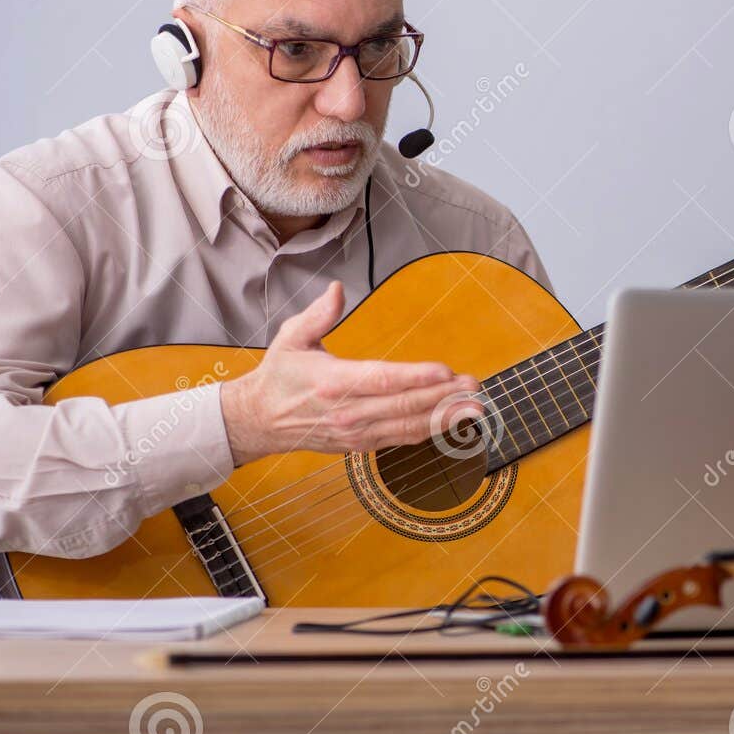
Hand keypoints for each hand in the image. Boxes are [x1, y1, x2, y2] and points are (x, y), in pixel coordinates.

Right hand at [220, 281, 482, 465]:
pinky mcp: (359, 444)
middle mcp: (346, 412)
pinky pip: (400, 439)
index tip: (446, 371)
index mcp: (331, 382)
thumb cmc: (279, 376)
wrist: (258, 421)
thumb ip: (318, 314)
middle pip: (403, 406)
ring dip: (444, 418)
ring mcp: (355, 432)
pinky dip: (428, 431)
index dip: (416, 378)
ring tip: (475, 408)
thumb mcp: (292, 338)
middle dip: (443, 397)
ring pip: (407, 428)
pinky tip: (451, 421)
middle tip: (475, 387)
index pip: (380, 380)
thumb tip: (338, 289)